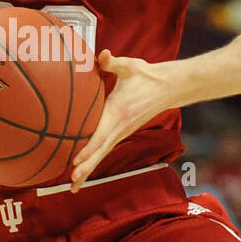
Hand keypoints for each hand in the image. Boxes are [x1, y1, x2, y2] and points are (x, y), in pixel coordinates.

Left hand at [69, 50, 173, 190]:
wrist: (168, 87)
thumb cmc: (146, 75)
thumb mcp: (130, 66)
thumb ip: (113, 62)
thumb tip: (102, 55)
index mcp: (118, 112)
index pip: (101, 133)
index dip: (88, 147)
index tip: (75, 160)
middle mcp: (120, 126)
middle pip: (100, 151)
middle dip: (86, 167)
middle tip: (72, 181)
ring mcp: (122, 132)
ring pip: (102, 154)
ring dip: (88, 170)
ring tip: (73, 186)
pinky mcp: (122, 133)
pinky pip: (105, 149)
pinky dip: (94, 162)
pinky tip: (82, 172)